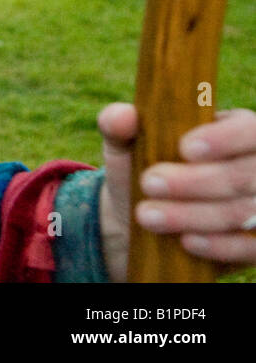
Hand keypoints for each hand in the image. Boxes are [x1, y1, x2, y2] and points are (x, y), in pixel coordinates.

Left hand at [98, 102, 255, 280]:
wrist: (141, 215)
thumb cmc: (139, 168)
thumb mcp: (124, 144)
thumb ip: (119, 125)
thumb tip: (121, 116)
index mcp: (234, 128)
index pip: (248, 129)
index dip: (224, 139)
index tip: (185, 149)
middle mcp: (254, 165)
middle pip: (245, 174)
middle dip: (196, 181)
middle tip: (149, 184)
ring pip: (244, 211)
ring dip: (194, 215)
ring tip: (147, 216)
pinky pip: (250, 246)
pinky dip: (218, 245)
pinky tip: (187, 241)